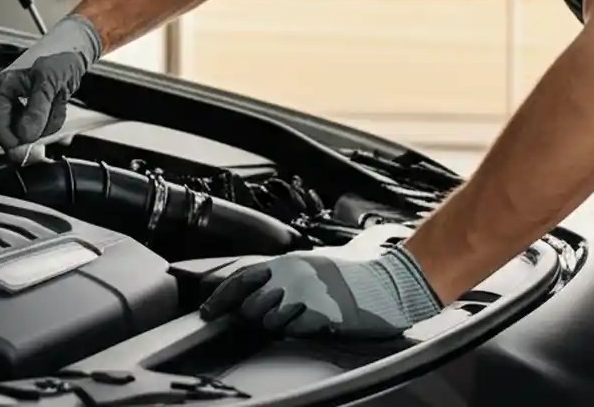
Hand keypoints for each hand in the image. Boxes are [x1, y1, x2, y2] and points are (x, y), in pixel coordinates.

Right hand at [0, 14, 101, 161]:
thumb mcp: (48, 81)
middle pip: (12, 131)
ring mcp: (23, 105)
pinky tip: (58, 103)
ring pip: (30, 132)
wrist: (77, 52)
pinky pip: (43, 128)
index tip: (24, 147)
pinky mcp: (36, 111)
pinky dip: (53, 119)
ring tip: (55, 101)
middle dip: (34, 126)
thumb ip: (36, 109)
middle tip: (47, 111)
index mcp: (3, 87)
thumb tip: (25, 134)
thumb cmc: (59, 56)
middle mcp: (9, 98)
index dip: (9, 138)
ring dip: (47, 122)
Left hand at [199, 244, 442, 339]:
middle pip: (251, 305)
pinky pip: (293, 331)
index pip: (242, 278)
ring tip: (303, 316)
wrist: (386, 284)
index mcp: (287, 261)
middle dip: (257, 315)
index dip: (220, 296)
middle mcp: (291, 274)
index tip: (207, 311)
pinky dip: (300, 331)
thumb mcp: (310, 266)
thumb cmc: (350, 277)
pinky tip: (315, 322)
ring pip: (269, 321)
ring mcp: (304, 294)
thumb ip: (281, 275)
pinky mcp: (319, 313)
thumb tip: (250, 293)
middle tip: (279, 315)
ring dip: (281, 325)